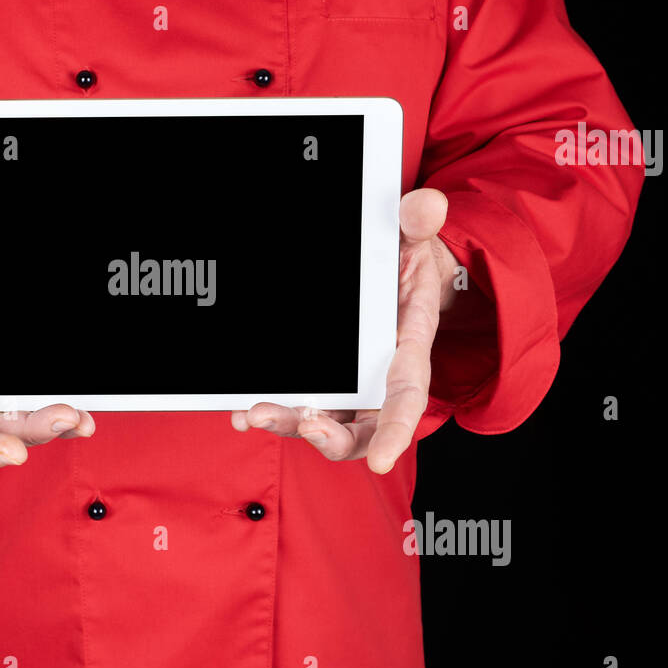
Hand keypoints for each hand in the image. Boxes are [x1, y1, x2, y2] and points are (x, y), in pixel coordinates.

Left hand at [231, 187, 461, 473]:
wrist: (398, 271)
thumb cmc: (409, 259)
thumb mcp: (417, 235)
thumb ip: (420, 221)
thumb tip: (426, 206)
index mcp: (409, 349)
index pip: (407, 398)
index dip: (397, 431)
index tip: (384, 461)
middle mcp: (379, 379)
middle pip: (359, 429)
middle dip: (326, 437)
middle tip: (295, 424)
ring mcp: (350, 387)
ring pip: (324, 424)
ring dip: (289, 425)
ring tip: (253, 415)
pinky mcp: (325, 384)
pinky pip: (300, 407)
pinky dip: (274, 413)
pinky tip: (241, 410)